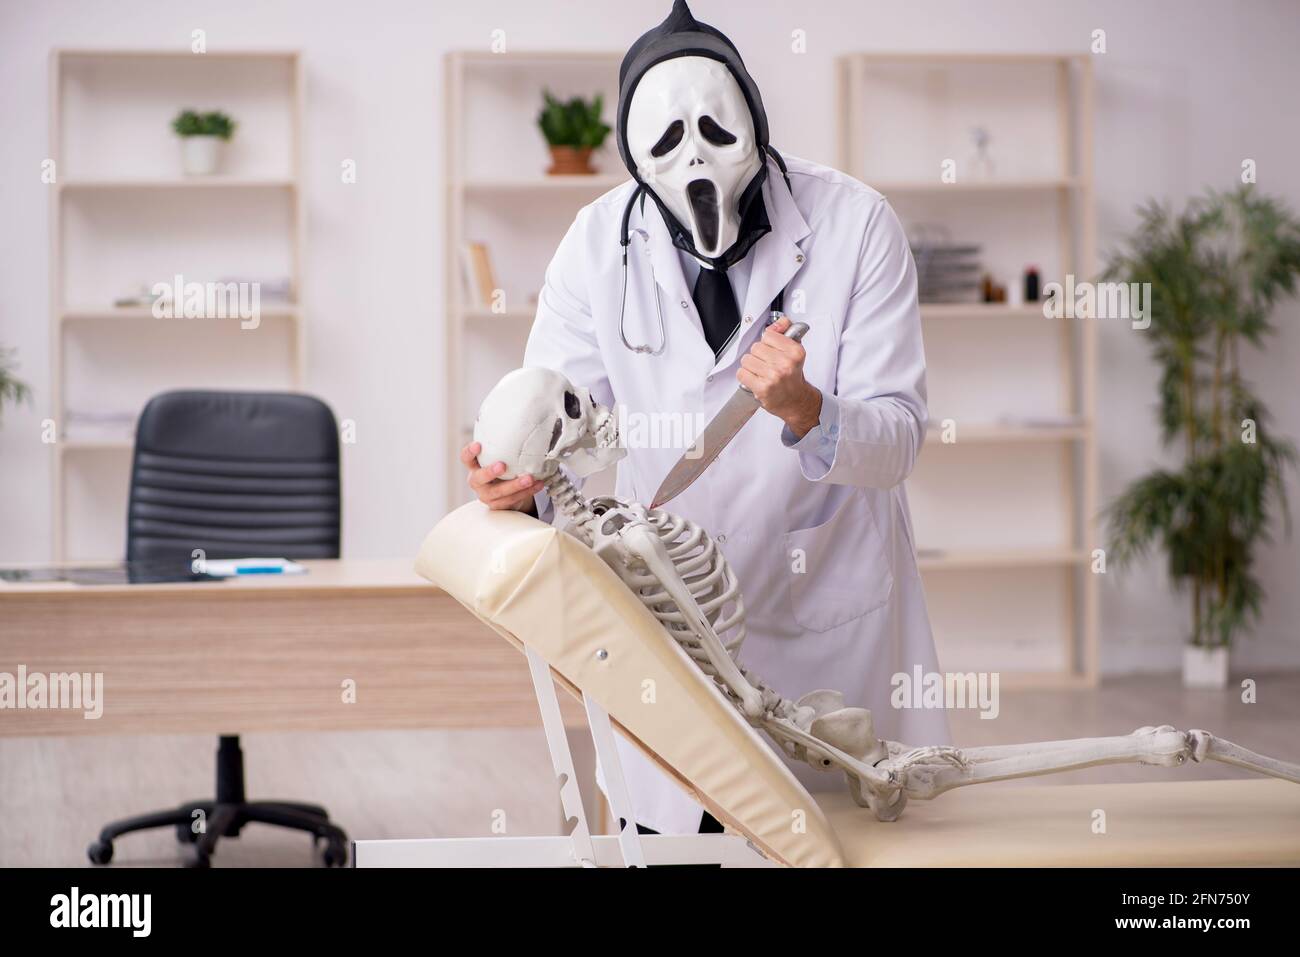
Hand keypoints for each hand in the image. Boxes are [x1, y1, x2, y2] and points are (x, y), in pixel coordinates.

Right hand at [461, 442, 541, 512]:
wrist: (506, 492)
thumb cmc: (503, 469)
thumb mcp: (498, 457)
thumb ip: (502, 446)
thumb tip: (519, 423)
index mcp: (474, 466)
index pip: (466, 458)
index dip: (470, 452)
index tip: (478, 445)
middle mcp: (477, 482)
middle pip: (478, 478)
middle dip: (490, 472)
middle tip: (502, 465)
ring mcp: (486, 495)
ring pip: (499, 492)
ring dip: (516, 485)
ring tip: (529, 478)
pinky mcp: (498, 505)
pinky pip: (512, 500)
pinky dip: (527, 492)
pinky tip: (538, 484)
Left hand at [737, 316, 821, 438]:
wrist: (796, 401)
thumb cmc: (793, 377)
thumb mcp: (794, 352)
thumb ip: (785, 333)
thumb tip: (780, 322)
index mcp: (795, 352)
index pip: (768, 335)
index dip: (767, 343)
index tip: (772, 350)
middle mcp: (785, 363)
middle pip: (755, 347)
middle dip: (758, 355)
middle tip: (767, 364)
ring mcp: (773, 376)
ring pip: (747, 360)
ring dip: (751, 366)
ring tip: (761, 373)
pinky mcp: (762, 388)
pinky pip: (742, 373)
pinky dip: (745, 376)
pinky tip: (755, 380)